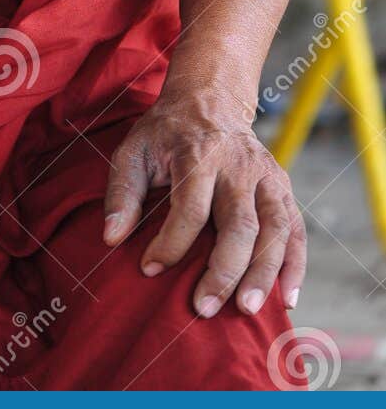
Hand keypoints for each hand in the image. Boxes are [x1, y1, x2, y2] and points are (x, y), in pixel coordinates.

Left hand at [102, 89, 305, 317]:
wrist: (210, 98)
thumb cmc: (166, 133)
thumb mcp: (134, 149)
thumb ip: (122, 192)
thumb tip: (112, 238)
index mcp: (199, 154)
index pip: (191, 207)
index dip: (170, 243)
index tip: (149, 268)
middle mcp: (239, 165)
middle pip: (240, 224)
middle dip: (224, 271)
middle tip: (203, 308)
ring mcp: (266, 176)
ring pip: (275, 230)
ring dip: (263, 273)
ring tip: (246, 310)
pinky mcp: (283, 187)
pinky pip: (297, 230)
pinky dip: (296, 266)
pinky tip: (286, 299)